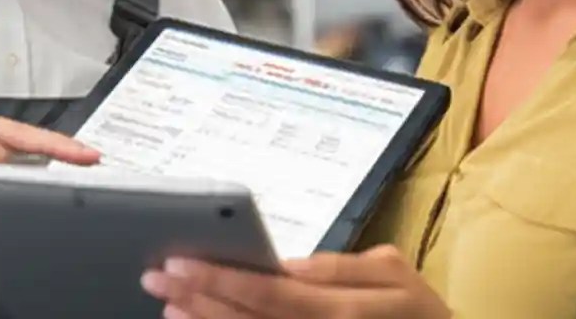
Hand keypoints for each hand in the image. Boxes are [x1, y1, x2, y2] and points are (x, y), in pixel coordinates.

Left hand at [141, 245, 450, 318]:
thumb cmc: (417, 313)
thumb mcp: (393, 274)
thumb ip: (339, 268)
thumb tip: (284, 265)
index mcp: (352, 306)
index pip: (274, 291)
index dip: (222, 278)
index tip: (179, 262)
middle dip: (202, 301)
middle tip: (158, 281)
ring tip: (172, 314)